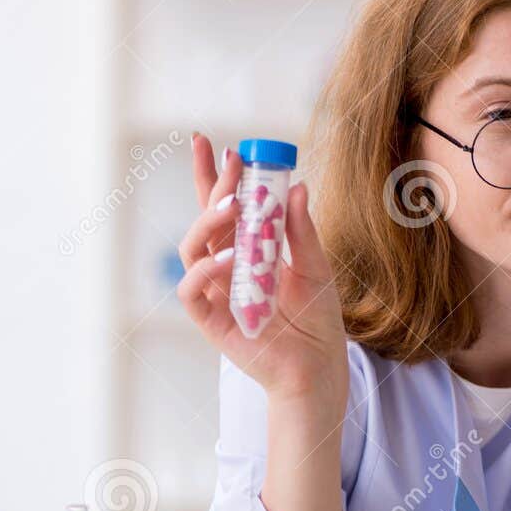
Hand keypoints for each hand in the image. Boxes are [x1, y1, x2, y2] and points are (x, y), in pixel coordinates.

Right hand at [176, 133, 347, 406]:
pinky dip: (206, 270)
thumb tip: (298, 185)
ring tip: (236, 206)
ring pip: (192, 248)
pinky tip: (232, 257)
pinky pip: (192, 289)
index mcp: (247, 249)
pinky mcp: (210, 319)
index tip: (217, 144)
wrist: (318, 366)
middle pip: (204, 220)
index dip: (212, 175)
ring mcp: (215, 292)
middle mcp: (226, 267)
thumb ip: (301, 230)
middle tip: (235, 164)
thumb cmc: (317, 319)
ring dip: (209, 222)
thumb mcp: (316, 266)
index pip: (223, 206)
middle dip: (214, 186)